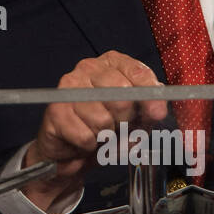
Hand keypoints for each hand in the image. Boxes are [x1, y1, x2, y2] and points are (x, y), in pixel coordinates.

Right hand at [21, 51, 167, 212]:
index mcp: (113, 63)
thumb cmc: (106, 128)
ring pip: (103, 120)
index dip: (150, 97)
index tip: (156, 113)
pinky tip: (83, 140)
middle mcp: (89, 68)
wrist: (71, 150)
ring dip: (105, 137)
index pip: (138, 73)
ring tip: (99, 134)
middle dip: (125, 121)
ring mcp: (69, 87)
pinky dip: (89, 146)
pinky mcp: (56, 110)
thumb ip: (150, 110)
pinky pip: (85, 136)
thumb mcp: (136, 118)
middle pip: (122, 98)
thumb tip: (157, 108)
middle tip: (118, 127)